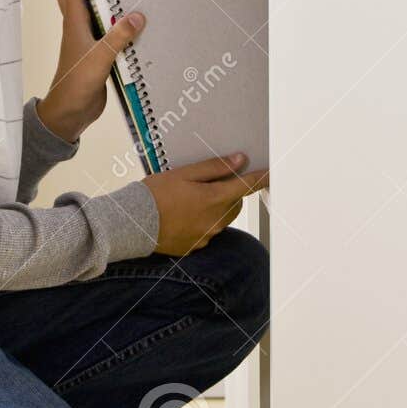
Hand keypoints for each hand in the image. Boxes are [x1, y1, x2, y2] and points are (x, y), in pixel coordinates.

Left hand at [36, 0, 145, 144]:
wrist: (68, 113)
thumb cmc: (75, 86)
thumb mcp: (99, 60)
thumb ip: (117, 38)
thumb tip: (138, 15)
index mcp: (74, 21)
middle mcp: (78, 23)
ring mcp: (87, 35)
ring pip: (89, 2)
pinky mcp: (97, 48)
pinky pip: (105, 23)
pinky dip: (113, 12)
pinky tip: (128, 10)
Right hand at [142, 153, 268, 255]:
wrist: (133, 225)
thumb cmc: (155, 195)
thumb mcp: (184, 173)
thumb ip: (215, 167)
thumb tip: (240, 161)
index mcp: (214, 199)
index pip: (247, 186)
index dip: (262, 178)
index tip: (272, 173)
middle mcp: (215, 221)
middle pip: (234, 203)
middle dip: (228, 192)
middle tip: (205, 183)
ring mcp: (206, 236)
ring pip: (222, 218)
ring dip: (215, 207)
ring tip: (188, 200)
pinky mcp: (196, 246)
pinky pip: (208, 231)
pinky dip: (201, 222)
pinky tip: (181, 216)